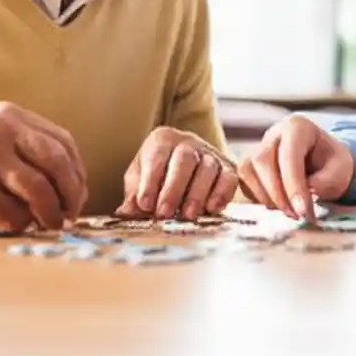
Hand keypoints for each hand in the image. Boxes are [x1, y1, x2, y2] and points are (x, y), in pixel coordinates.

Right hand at [0, 101, 87, 232]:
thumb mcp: (0, 143)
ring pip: (38, 189)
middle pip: (56, 162)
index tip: (79, 195)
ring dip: (50, 213)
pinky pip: (12, 212)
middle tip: (70, 215)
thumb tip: (76, 192)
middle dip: (71, 193)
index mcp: (11, 116)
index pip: (62, 142)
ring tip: (49, 223)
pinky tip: (14, 223)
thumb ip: (34, 156)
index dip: (77, 173)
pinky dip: (20, 223)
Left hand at [114, 128, 236, 220]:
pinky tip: (212, 209)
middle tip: (164, 213)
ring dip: (197, 194)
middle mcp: (188, 142)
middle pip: (184, 161)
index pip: (157, 156)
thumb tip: (126, 212)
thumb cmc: (156, 176)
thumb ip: (133, 195)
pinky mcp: (228, 168)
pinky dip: (222, 193)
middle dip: (174, 189)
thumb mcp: (139, 181)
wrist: (182, 172)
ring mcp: (210, 154)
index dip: (151, 180)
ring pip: (207, 169)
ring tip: (187, 216)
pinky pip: (229, 178)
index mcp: (163, 139)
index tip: (144, 204)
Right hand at [237, 114, 354, 221]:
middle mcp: (274, 134)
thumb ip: (325, 181)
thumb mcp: (340, 171)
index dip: (293, 184)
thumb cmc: (332, 165)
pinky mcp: (250, 165)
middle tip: (296, 215)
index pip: (288, 154)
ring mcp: (258, 148)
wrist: (324, 164)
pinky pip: (244, 182)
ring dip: (266, 198)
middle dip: (277, 193)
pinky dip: (258, 198)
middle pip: (262, 160)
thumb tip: (306, 192)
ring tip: (290, 213)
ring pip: (248, 171)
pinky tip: (278, 206)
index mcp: (297, 127)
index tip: (302, 210)